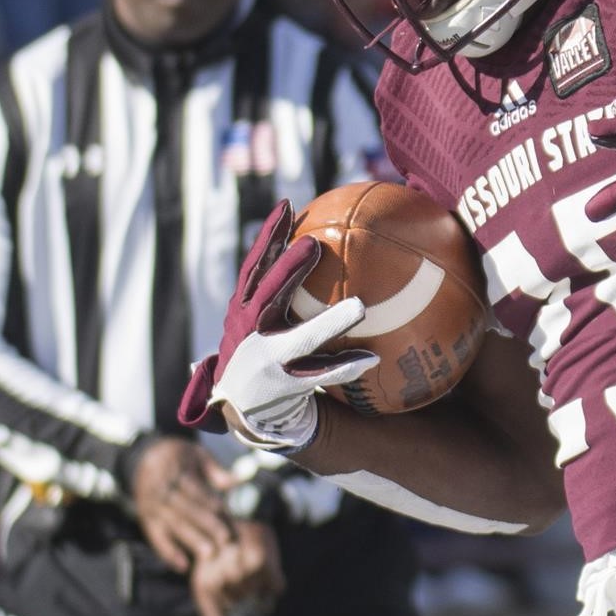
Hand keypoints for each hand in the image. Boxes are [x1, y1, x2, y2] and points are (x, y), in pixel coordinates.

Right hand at [131, 436, 237, 573]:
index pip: (194, 490)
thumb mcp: (196, 454)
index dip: (210, 503)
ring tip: (209, 554)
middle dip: (205, 525)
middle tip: (225, 539)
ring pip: (172, 525)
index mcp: (174, 471)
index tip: (227, 513)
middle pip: (185, 510)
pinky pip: (156, 538)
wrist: (142, 457)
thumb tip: (238, 482)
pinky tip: (183, 566)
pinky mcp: (146, 519)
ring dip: (190, 541)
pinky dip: (168, 553)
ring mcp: (151, 506)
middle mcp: (160, 490)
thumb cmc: (178, 457)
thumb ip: (215, 470)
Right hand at [180, 202, 377, 450]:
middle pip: (267, 295)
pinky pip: (320, 375)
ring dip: (328, 322)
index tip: (287, 207)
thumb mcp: (261, 319)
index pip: (255, 267)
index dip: (268, 237)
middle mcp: (249, 331)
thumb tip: (318, 244)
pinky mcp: (282, 386)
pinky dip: (345, 366)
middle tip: (313, 243)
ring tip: (360, 306)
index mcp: (243, 310)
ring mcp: (265, 360)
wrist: (242, 409)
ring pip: (299, 339)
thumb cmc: (262, 352)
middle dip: (287, 269)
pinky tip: (372, 358)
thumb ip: (282, 290)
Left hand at [190, 518, 283, 615]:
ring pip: (263, 599)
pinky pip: (277, 588)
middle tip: (243, 576)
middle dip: (248, 598)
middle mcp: (223, 581)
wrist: (238, 517)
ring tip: (251, 567)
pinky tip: (265, 567)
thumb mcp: (208, 585)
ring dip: (262, 588)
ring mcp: (243, 573)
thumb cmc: (220, 556)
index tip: (236, 604)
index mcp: (206, 586)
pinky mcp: (263, 564)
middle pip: (246, 608)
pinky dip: (275, 582)